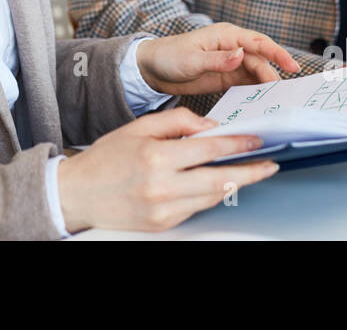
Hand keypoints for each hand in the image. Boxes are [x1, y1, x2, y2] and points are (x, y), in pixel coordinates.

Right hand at [55, 107, 279, 232]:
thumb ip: (177, 122)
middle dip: (250, 171)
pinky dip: (211, 195)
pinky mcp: (163, 225)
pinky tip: (218, 184)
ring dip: (234, 184)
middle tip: (268, 164)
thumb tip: (210, 126)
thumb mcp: (138, 127)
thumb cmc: (106, 158)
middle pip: (221, 180)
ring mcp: (163, 211)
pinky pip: (197, 208)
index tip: (256, 140)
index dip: (237, 145)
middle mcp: (162, 188)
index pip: (209, 149)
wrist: (77, 194)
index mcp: (155, 158)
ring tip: (249, 172)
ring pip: (212, 197)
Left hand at [135, 22, 300, 95]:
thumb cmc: (169, 57)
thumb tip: (242, 55)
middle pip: (260, 61)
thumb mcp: (191, 60)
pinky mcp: (226, 76)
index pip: (258, 42)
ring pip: (256, 72)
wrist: (152, 69)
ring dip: (266, 85)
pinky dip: (255, 91)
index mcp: (226, 36)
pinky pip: (246, 83)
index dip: (277, 53)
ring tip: (276, 101)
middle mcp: (232, 47)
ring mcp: (230, 62)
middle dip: (273, 76)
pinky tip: (261, 102)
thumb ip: (218, 59)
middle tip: (282, 95)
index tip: (292, 66)